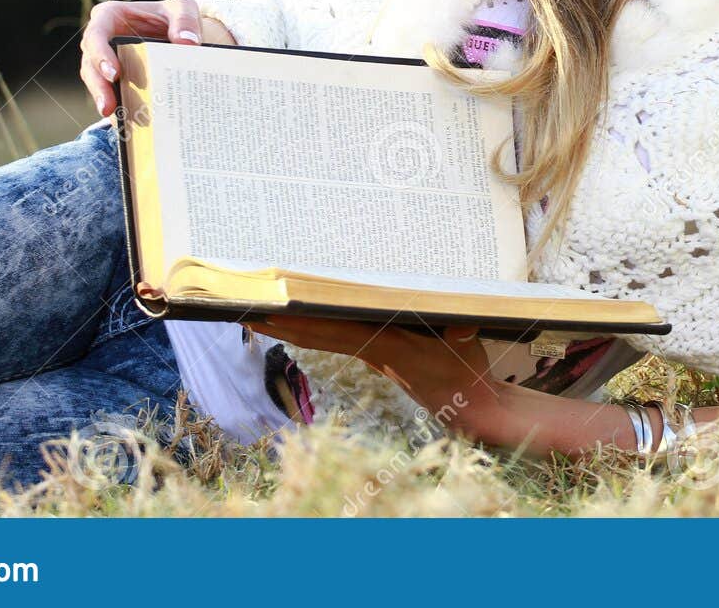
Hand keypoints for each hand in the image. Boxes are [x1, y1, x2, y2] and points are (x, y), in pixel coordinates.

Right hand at [79, 0, 218, 115]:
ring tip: (118, 119)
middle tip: (109, 107)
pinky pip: (110, 95)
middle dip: (98, 87)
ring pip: (95, 83)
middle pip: (90, 64)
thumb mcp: (183, 9)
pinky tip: (129, 124)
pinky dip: (118, 109)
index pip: (96, 35)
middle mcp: (100, 40)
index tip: (114, 73)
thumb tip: (187, 42)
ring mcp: (104, 61)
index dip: (100, 54)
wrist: (179, 33)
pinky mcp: (113, 80)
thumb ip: (185, 20)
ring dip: (104, 101)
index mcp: (109, 17)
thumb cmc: (175, 16)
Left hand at [241, 314, 497, 431]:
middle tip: (247, 309)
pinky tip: (307, 321)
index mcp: (385, 346)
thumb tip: (462, 324)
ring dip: (295, 326)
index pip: (333, 331)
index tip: (272, 312)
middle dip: (284, 323)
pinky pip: (339, 339)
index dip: (301, 321)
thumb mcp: (468, 349)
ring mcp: (374, 355)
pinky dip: (318, 328)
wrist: (471, 409)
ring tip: (264, 313)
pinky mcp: (381, 356)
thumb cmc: (468, 375)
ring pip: (325, 338)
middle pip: (318, 335)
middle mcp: (372, 351)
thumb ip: (463, 335)